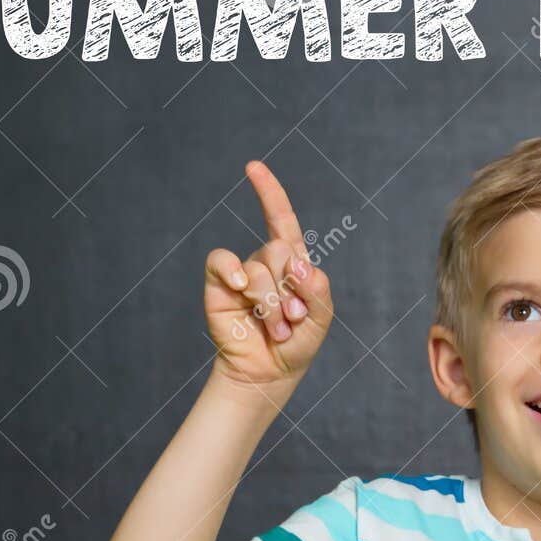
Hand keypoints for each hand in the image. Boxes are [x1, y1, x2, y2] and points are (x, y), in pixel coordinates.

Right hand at [204, 160, 333, 394]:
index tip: (252, 167)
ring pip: (258, 267)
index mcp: (292, 262)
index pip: (281, 220)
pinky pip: (222, 263)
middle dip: (290, 290)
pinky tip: (242, 290)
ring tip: (276, 329)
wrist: (269, 373)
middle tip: (292, 320)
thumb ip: (318, 290)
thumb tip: (300, 265)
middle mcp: (265, 262)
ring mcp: (241, 272)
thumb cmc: (296, 344)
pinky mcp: (220, 284)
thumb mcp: (320, 318)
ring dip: (272, 304)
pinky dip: (234, 273)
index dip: (269, 192)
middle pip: (280, 249)